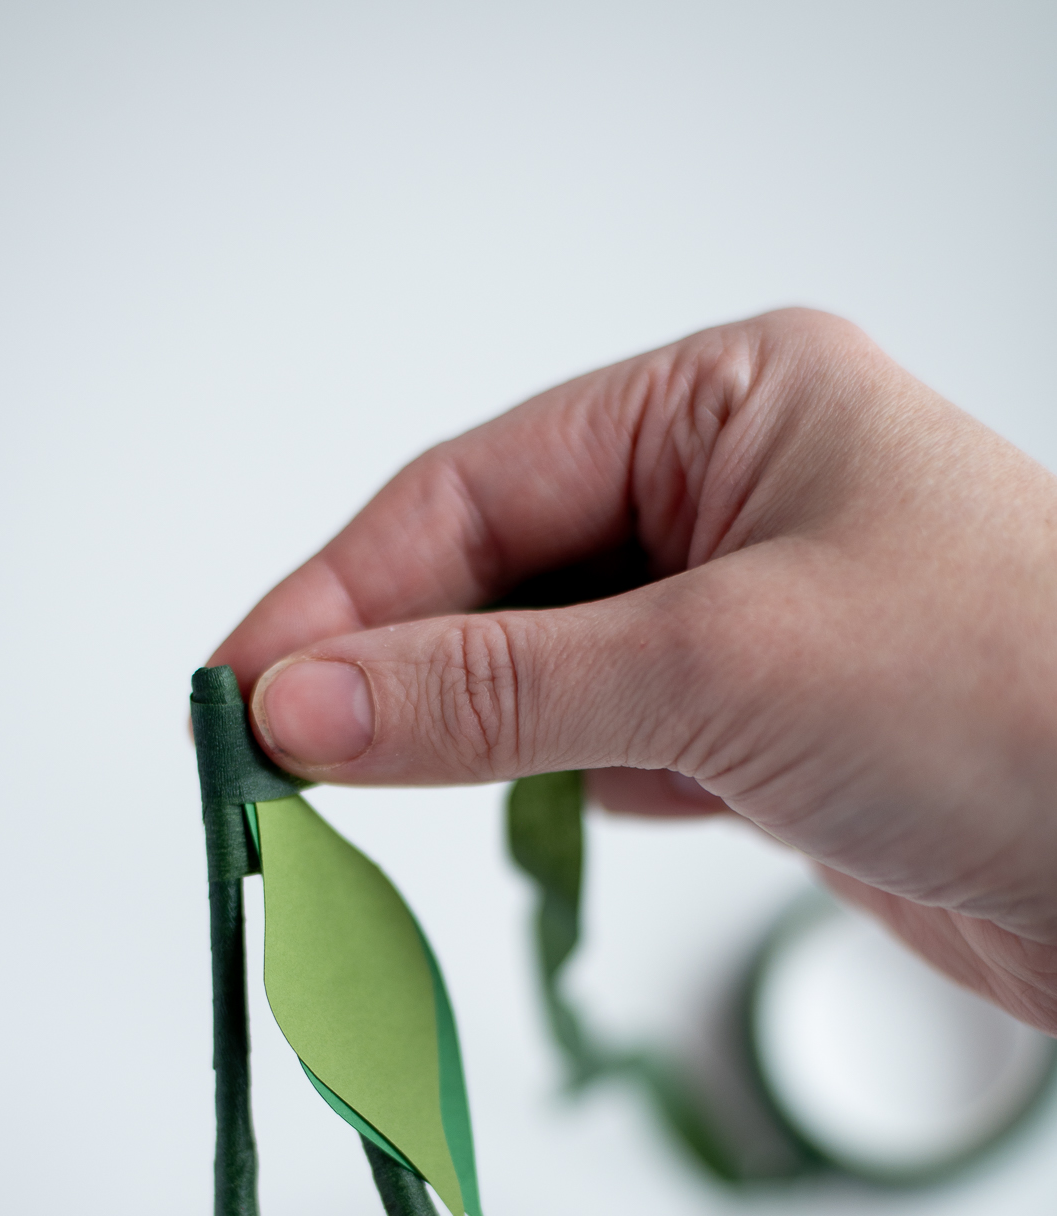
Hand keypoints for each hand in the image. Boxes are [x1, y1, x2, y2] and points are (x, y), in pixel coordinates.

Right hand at [212, 309, 1056, 1031]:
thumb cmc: (1010, 703)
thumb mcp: (718, 669)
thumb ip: (491, 689)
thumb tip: (295, 702)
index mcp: (732, 401)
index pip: (476, 489)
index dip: (338, 592)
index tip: (236, 690)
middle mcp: (735, 493)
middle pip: (495, 572)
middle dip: (379, 664)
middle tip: (265, 757)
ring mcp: (750, 614)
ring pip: (541, 664)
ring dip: (446, 729)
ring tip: (339, 795)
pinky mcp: (765, 727)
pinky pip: (601, 740)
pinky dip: (535, 783)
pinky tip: (488, 814)